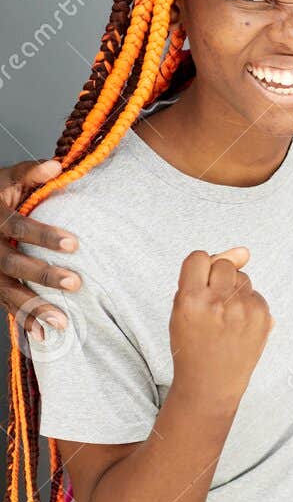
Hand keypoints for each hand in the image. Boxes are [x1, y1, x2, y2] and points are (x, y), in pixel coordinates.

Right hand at [0, 158, 81, 339]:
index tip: (74, 243)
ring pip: (6, 291)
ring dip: (34, 308)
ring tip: (63, 322)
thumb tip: (57, 165)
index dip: (44, 235)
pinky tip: (42, 336)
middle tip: (76, 283)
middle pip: (12, 264)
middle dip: (43, 275)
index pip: (19, 228)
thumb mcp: (6, 180)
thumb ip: (30, 174)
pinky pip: (4, 304)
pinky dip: (22, 320)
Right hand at [169, 248, 272, 403]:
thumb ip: (204, 275)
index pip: (199, 257)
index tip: (198, 282)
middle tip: (211, 302)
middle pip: (224, 264)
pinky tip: (237, 324)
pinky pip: (256, 294)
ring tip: (224, 316)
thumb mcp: (182, 310)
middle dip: (218, 277)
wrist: (211, 382)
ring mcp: (244, 310)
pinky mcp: (263, 317)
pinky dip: (248, 304)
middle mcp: (218, 302)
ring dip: (234, 290)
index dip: (199, 268)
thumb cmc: (192, 343)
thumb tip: (245, 251)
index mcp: (190, 299)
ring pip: (242, 277)